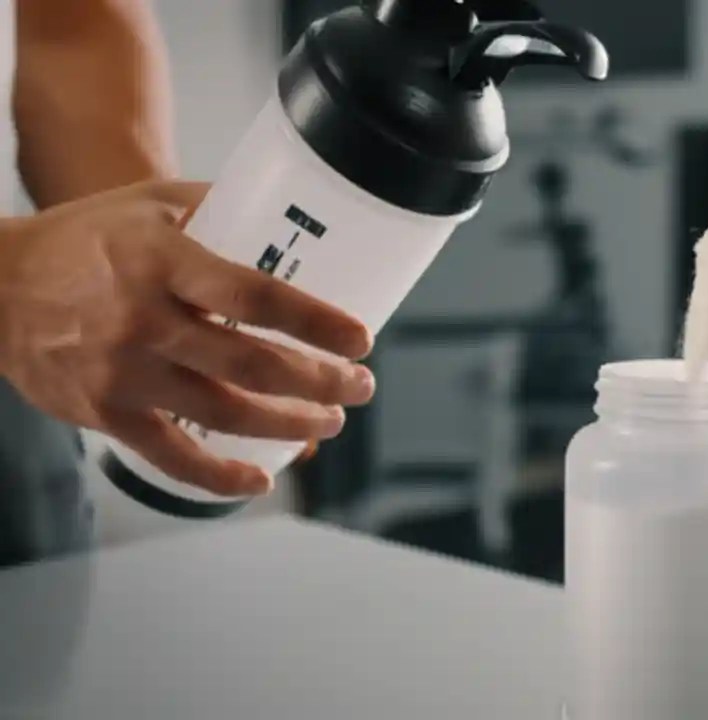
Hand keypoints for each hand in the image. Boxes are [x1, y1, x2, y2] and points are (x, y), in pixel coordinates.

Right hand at [0, 180, 375, 495]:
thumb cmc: (83, 239)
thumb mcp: (149, 204)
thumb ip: (216, 208)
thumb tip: (287, 217)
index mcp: (162, 261)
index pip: (255, 295)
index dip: (316, 322)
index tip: (362, 339)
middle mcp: (144, 320)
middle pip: (252, 363)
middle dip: (320, 381)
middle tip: (360, 387)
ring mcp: (123, 372)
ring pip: (224, 412)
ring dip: (290, 424)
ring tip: (329, 420)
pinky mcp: (104, 414)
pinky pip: (172, 457)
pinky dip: (220, 477)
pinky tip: (260, 480)